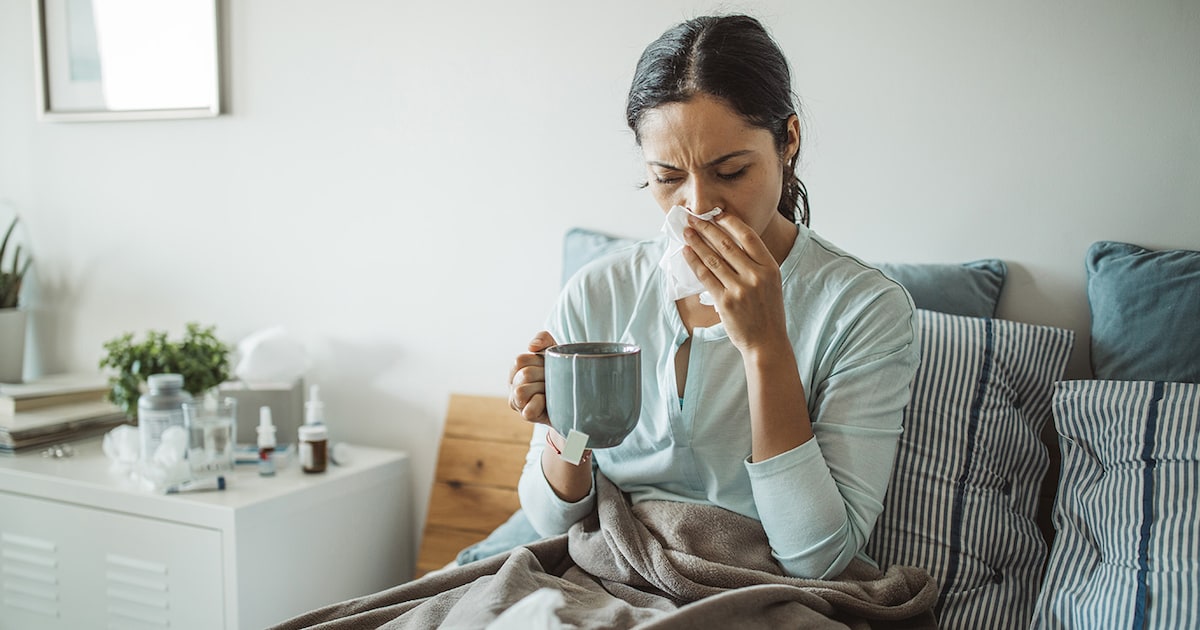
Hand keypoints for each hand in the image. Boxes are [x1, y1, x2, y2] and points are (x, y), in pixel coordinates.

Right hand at [508, 331, 556, 423]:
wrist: (576, 394)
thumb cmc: (560, 371)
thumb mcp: (554, 350)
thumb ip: (543, 339)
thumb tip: (531, 346)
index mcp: (516, 370)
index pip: (520, 360)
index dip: (538, 361)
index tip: (548, 366)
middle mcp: (513, 385)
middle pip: (524, 375)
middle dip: (544, 375)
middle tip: (553, 380)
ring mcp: (518, 402)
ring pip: (521, 392)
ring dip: (541, 389)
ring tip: (550, 390)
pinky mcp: (527, 416)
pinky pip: (528, 410)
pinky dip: (540, 404)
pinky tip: (548, 402)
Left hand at [682, 213, 788, 352]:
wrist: (767, 342)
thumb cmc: (767, 311)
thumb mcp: (771, 282)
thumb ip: (755, 262)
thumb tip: (729, 239)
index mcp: (770, 267)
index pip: (748, 236)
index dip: (730, 222)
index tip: (716, 214)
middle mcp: (756, 276)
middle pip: (727, 244)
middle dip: (707, 228)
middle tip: (693, 218)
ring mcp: (740, 289)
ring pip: (713, 259)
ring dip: (696, 242)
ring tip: (686, 232)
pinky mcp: (726, 302)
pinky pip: (706, 276)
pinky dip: (694, 262)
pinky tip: (686, 252)